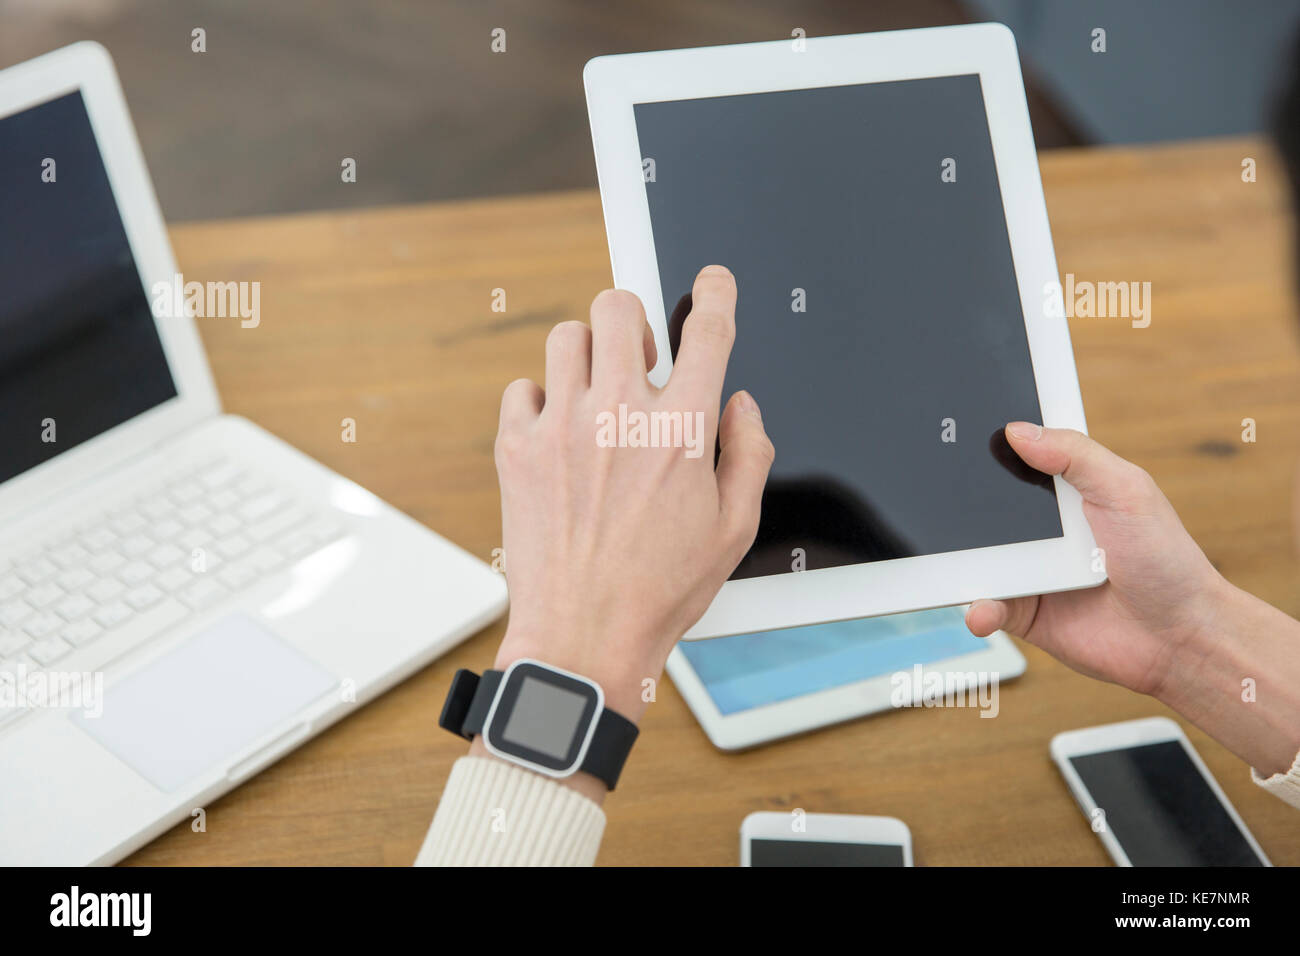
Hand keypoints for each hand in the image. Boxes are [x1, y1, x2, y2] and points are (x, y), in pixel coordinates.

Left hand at [490, 265, 773, 724]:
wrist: (582, 637)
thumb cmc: (661, 590)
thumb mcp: (734, 529)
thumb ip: (749, 454)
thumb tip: (738, 405)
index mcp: (682, 430)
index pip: (707, 330)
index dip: (714, 292)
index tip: (710, 283)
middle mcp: (620, 415)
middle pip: (618, 306)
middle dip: (633, 319)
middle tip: (637, 355)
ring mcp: (562, 427)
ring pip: (565, 337)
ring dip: (586, 356)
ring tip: (595, 395)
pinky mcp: (516, 448)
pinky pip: (521, 389)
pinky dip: (540, 401)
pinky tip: (558, 434)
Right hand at [965, 423, 1224, 697]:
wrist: (1181, 637)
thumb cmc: (1167, 561)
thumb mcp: (1126, 491)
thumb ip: (1075, 455)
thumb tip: (1017, 430)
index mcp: (1066, 491)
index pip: (1019, 460)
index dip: (991, 446)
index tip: (959, 432)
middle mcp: (1042, 528)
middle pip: (984, 506)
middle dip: (958, 503)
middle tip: (938, 500)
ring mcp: (1029, 570)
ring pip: (976, 557)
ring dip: (960, 559)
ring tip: (949, 560)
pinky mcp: (1024, 612)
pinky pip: (987, 606)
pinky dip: (977, 608)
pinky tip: (982, 610)